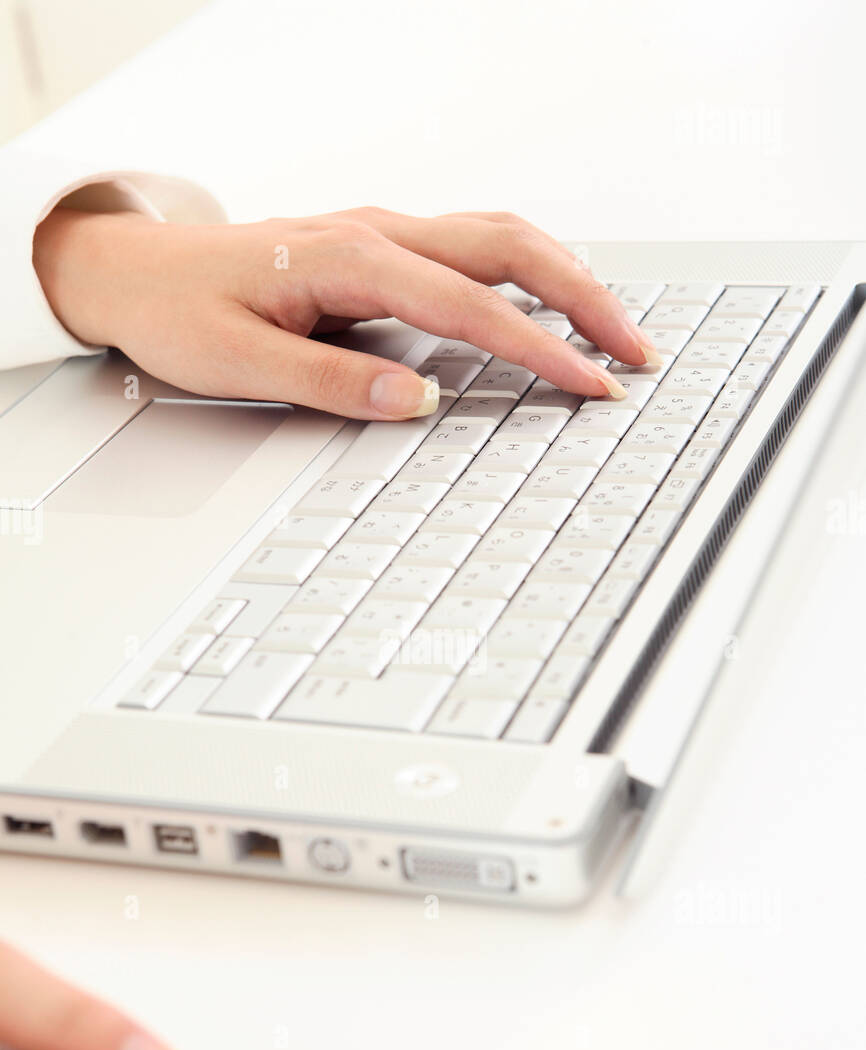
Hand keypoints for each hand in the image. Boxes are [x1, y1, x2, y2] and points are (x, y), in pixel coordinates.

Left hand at [33, 205, 659, 420]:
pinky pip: (475, 247)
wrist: (137, 269)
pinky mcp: (380, 247)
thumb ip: (333, 382)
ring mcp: (383, 234)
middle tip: (637, 352)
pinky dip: (528, 273)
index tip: (591, 384)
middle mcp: (379, 235)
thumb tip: (418, 401)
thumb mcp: (241, 361)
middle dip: (586, 298)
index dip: (540, 349)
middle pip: (511, 248)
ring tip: (613, 330)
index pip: (473, 307)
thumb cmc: (181, 310)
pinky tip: (548, 304)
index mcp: (352, 260)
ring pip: (501, 238)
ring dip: (566, 278)